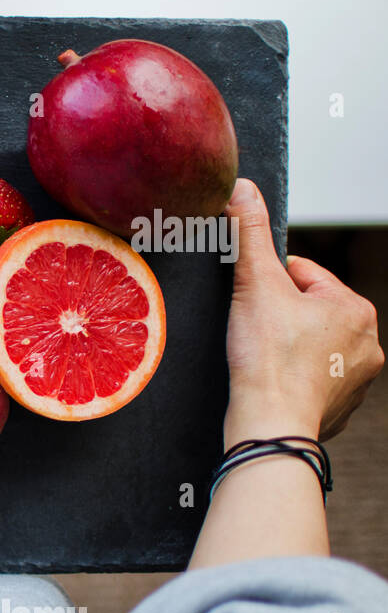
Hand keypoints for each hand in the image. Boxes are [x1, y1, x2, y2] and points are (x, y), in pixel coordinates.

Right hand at [222, 178, 382, 446]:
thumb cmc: (266, 359)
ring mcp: (359, 379)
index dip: (268, 284)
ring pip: (312, 346)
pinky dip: (293, 379)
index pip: (304, 275)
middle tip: (253, 334)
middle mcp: (369, 342)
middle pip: (309, 311)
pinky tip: (272, 383)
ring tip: (262, 360)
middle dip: (280, 318)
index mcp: (356, 307)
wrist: (269, 425)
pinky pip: (314, 380)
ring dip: (287, 348)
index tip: (252, 304)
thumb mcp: (254, 285)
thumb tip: (243, 187)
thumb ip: (250, 233)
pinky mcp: (342, 408)